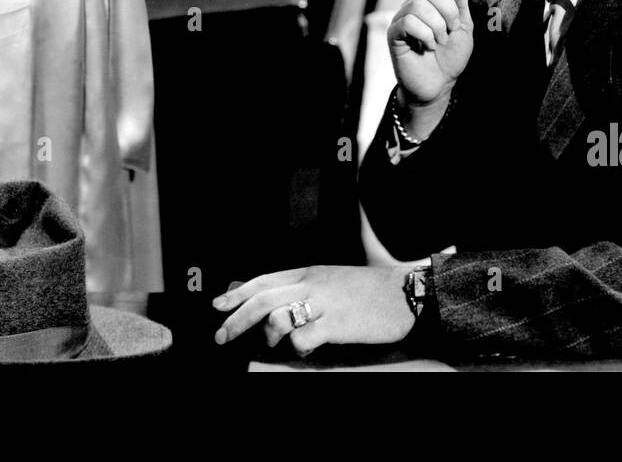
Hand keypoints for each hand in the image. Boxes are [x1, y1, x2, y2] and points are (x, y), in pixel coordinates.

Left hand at [212, 265, 414, 355]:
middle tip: (221, 336)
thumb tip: (274, 298)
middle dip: (235, 319)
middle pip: (262, 299)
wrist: (404, 293)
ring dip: (268, 335)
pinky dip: (297, 348)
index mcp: (308, 272)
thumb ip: (303, 286)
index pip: (263, 280)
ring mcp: (323, 304)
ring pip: (277, 316)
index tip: (217, 305)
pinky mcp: (336, 324)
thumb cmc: (368, 290)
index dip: (237, 293)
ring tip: (273, 343)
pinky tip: (306, 349)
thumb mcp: (330, 279)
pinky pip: (303, 339)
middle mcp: (311, 285)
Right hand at [387, 0, 473, 106]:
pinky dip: (424, 35)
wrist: (439, 85)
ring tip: (439, 41)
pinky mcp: (394, 34)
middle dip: (447, 10)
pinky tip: (427, 47)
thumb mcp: (463, 27)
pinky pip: (408, 22)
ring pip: (418, 5)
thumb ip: (460, 1)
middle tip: (451, 30)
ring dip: (437, 26)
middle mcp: (414, 6)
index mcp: (432, 2)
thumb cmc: (450, 57)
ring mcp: (402, 19)